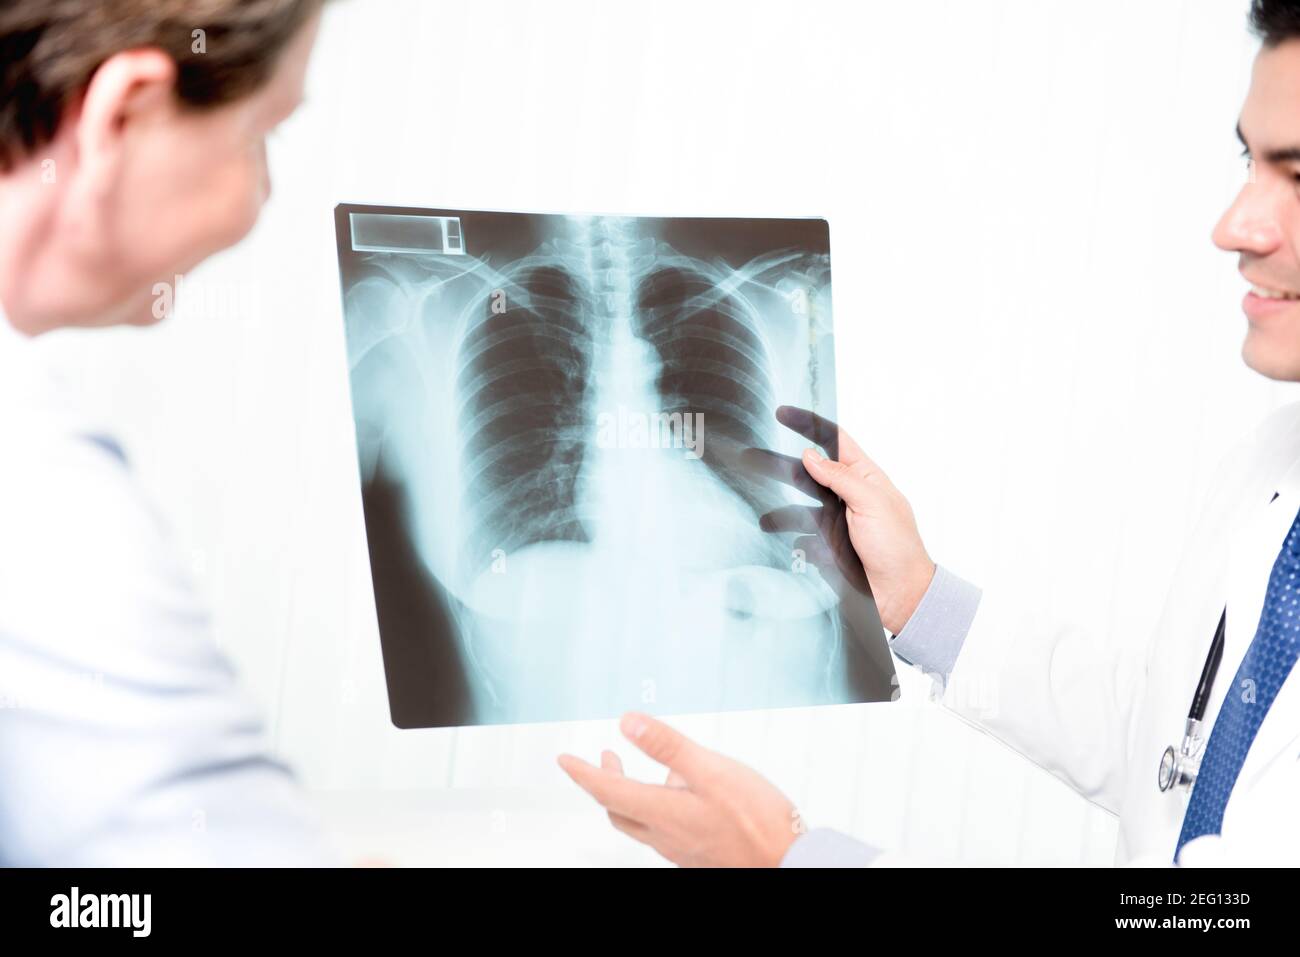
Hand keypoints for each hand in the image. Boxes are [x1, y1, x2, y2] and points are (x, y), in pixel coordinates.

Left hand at [558, 712, 802, 867]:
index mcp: (662, 813)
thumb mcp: (711, 770)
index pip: (607, 790)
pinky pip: (663, 832)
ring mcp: (680, 849)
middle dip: (603, 783)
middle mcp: (664, 837)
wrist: (788, 862)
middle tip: (603, 759)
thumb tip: (626, 722)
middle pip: (618, 811)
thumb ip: (668, 746)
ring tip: (644, 770)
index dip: (582, 773)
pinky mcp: (697, 855)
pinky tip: (682, 796)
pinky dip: (656, 809)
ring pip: (640, 824)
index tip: (563, 759)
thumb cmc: (756, 819)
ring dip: (629, 796)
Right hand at [749, 406, 934, 634]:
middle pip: (806, 473)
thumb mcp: (872, 503)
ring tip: (764, 520)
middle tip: (749, 457)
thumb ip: (840, 477)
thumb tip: (810, 455)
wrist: (901, 596)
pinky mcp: (827, 548)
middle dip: (778, 465)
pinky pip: (801, 539)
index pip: (833, 441)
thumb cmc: (897, 547)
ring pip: (798, 509)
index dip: (808, 424)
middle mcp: (846, 496)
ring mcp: (835, 522)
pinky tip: (801, 552)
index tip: (782, 414)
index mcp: (863, 477)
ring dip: (779, 513)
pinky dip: (795, 543)